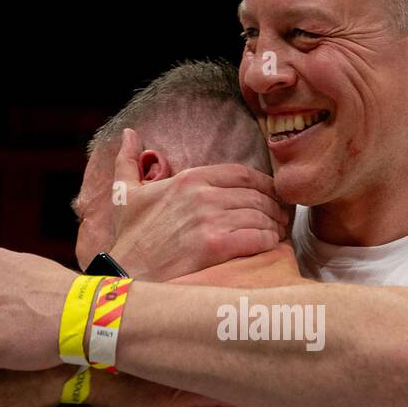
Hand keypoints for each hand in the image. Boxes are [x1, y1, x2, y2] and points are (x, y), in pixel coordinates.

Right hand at [108, 128, 289, 279]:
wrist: (125, 273)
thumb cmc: (130, 237)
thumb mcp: (125, 194)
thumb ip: (128, 161)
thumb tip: (130, 133)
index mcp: (189, 179)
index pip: (242, 173)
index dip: (264, 184)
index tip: (272, 195)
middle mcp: (202, 195)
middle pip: (256, 195)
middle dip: (274, 207)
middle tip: (282, 217)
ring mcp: (209, 220)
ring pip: (260, 216)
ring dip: (275, 225)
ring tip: (279, 232)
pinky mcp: (215, 246)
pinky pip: (257, 237)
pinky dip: (269, 240)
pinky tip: (270, 244)